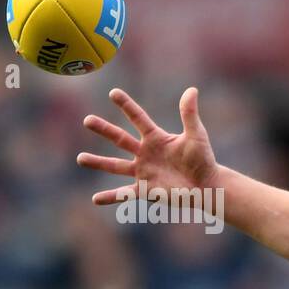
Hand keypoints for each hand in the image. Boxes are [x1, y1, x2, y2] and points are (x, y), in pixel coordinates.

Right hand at [77, 87, 218, 204]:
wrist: (208, 186)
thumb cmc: (203, 160)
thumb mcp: (196, 135)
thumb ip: (189, 114)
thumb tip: (192, 89)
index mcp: (156, 138)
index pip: (138, 118)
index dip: (127, 106)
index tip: (113, 93)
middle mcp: (145, 153)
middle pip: (120, 139)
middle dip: (104, 130)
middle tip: (87, 120)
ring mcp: (143, 172)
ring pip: (115, 166)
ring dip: (98, 163)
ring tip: (80, 159)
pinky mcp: (146, 190)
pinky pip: (125, 194)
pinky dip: (111, 197)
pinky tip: (95, 199)